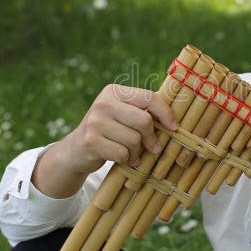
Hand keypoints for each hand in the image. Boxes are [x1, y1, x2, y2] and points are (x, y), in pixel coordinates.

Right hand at [62, 84, 177, 172]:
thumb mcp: (123, 114)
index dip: (165, 113)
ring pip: (134, 139)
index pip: (149, 97)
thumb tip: (174, 118)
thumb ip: (143, 110)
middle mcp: (103, 103)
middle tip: (153, 146)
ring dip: (137, 151)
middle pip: (144, 120)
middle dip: (151, 137)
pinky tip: (124, 159)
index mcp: (114, 91)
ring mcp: (95, 121)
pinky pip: (122, 153)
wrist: (76, 149)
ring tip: (132, 153)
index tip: (174, 127)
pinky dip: (127, 159)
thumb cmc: (109, 131)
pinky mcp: (91, 141)